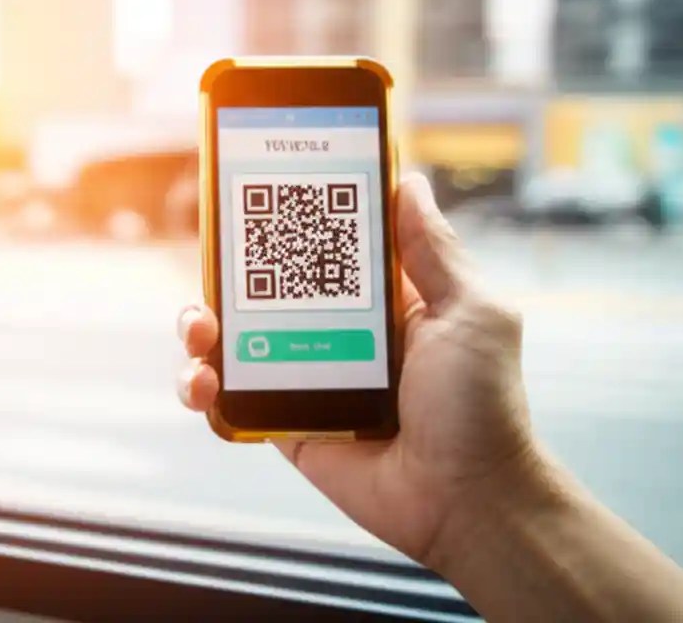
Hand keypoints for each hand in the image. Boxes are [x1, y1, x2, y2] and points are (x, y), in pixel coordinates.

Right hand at [176, 173, 544, 567]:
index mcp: (380, 300)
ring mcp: (306, 378)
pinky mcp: (284, 425)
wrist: (467, 501)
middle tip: (214, 267)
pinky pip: (230, 401)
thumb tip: (407, 182)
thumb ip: (432, 250)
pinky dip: (201, 388)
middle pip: (263, 290)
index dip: (286, 223)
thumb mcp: (470, 312)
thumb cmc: (482, 407)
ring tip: (200, 334)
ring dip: (201, 329)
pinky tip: (202, 384)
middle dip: (226, 274)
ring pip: (233, 342)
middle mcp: (336, 332)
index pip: (322, 248)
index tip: (252, 196)